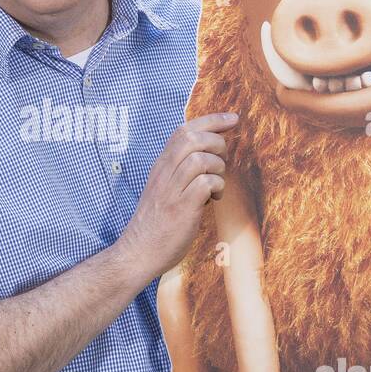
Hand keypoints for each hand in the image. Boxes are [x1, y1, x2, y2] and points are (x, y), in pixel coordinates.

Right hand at [116, 112, 237, 282]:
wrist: (137, 252)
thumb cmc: (155, 224)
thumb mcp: (163, 190)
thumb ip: (179, 172)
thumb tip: (208, 159)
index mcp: (160, 166)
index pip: (182, 131)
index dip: (211, 120)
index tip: (233, 118)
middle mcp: (164, 174)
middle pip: (191, 138)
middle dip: (217, 141)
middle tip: (223, 158)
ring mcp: (171, 190)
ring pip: (200, 159)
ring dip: (218, 167)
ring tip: (217, 182)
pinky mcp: (181, 208)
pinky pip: (205, 184)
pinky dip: (217, 187)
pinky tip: (214, 198)